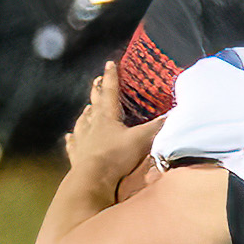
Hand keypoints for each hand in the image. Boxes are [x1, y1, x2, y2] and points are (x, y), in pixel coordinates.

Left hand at [62, 65, 161, 193]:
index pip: (111, 92)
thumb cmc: (116, 156)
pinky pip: (73, 143)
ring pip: (82, 122)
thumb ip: (157, 127)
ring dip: (86, 113)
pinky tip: (69, 136)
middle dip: (97, 91)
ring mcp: (82, 140)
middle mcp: (92, 125)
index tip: (110, 64)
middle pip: (95, 104)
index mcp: (107, 117)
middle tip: (96, 81)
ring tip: (86, 108)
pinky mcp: (76, 155)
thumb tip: (173, 115)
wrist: (92, 179)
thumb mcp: (141, 140)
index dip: (111, 77)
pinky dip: (72, 138)